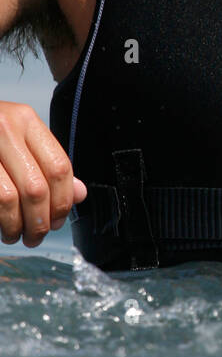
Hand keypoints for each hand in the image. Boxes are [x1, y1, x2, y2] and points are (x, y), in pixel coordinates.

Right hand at [0, 102, 86, 246]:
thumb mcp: (17, 139)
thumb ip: (46, 163)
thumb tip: (80, 194)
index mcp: (25, 119)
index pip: (59, 167)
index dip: (63, 201)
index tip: (58, 220)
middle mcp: (4, 127)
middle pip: (37, 188)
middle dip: (40, 222)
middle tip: (36, 237)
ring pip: (10, 199)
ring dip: (16, 226)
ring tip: (14, 236)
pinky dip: (0, 221)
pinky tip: (0, 227)